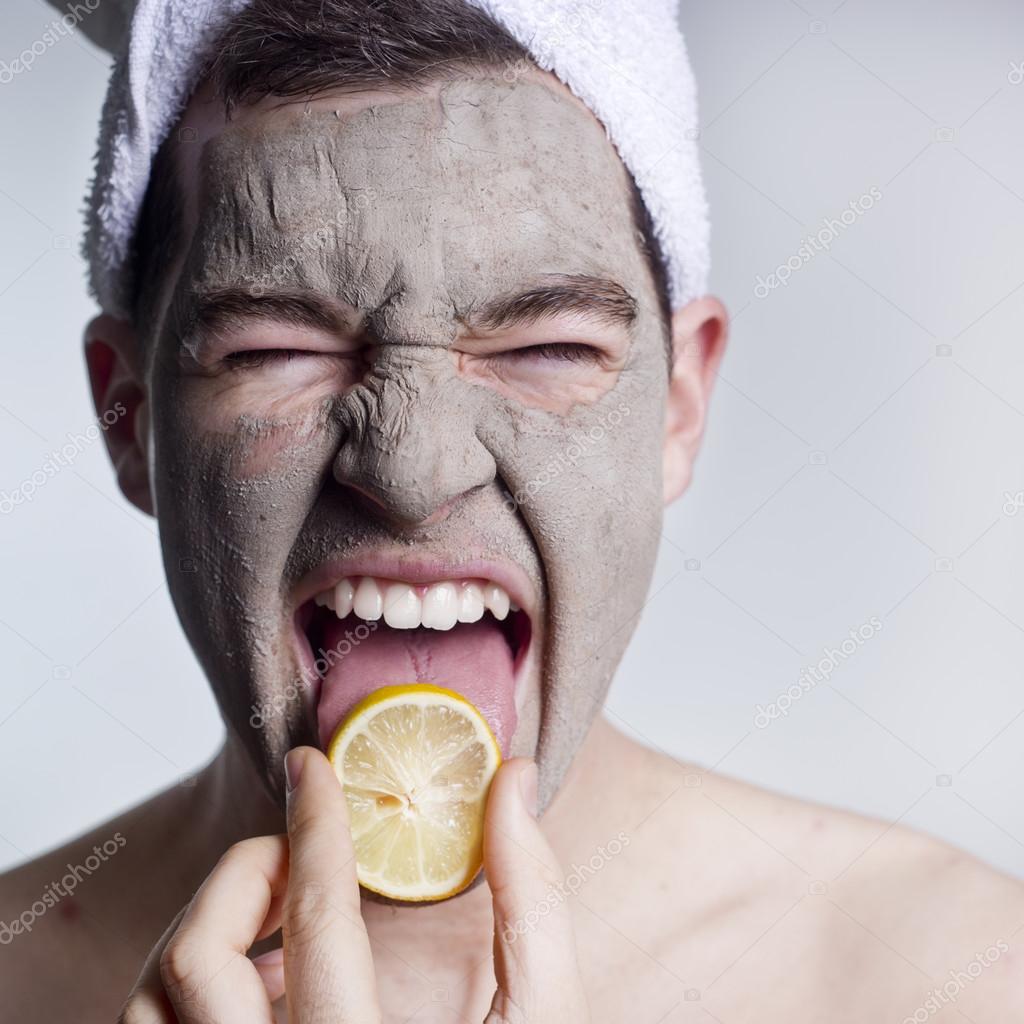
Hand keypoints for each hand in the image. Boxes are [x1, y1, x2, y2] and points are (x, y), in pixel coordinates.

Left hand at [117, 747, 589, 1022]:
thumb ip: (532, 897)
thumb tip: (514, 780)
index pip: (320, 916)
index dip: (317, 821)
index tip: (312, 765)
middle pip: (199, 961)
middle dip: (245, 873)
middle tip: (299, 848)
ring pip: (147, 1010)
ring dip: (202, 933)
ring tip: (274, 916)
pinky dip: (186, 995)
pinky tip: (257, 989)